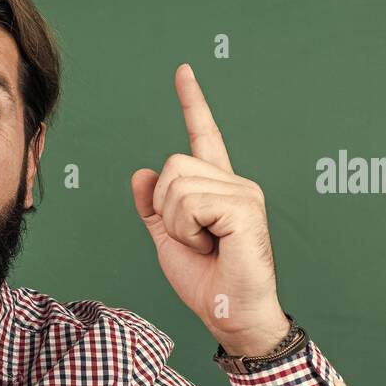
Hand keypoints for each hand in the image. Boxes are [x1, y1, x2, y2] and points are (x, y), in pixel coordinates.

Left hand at [130, 64, 289, 355]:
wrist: (228, 314)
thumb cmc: (206, 282)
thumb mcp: (167, 240)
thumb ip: (153, 208)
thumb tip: (141, 173)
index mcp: (216, 188)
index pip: (203, 135)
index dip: (192, 103)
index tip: (183, 72)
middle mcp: (234, 182)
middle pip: (172, 166)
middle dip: (166, 209)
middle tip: (194, 240)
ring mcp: (242, 193)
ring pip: (177, 185)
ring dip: (178, 224)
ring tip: (204, 245)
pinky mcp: (244, 208)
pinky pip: (191, 203)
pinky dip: (188, 231)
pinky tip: (212, 246)